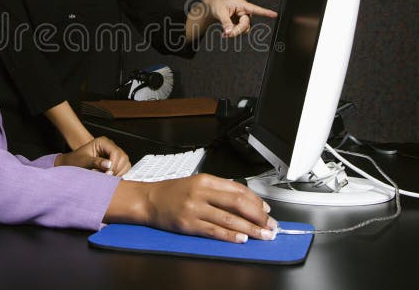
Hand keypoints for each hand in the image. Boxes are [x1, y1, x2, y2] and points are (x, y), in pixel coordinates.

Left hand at [55, 136, 131, 175]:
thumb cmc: (76, 160)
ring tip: (107, 177)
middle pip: (123, 157)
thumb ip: (96, 162)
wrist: (73, 163)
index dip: (113, 164)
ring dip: (119, 172)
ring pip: (125, 163)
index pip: (115, 152)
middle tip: (107, 177)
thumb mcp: (83, 161)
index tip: (107, 174)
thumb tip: (109, 164)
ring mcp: (114, 153)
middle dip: (117, 169)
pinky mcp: (116, 161)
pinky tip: (110, 177)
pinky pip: (124, 168)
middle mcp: (110, 146)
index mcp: (103, 142)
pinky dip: (120, 174)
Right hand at [108, 174, 277, 242]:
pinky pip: (214, 230)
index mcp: (205, 180)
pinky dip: (230, 235)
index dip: (256, 201)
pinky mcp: (188, 224)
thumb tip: (244, 199)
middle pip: (237, 203)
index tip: (267, 211)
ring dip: (250, 228)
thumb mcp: (196, 182)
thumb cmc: (172, 192)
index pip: (238, 189)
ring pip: (229, 218)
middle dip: (258, 216)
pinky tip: (241, 239)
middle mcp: (201, 192)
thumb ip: (218, 189)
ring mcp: (195, 208)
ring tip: (263, 235)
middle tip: (271, 225)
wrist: (148, 200)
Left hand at [203, 0, 276, 36]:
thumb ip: (226, 22)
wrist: (214, 6)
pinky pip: (240, 31)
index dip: (265, 12)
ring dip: (235, 33)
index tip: (275, 14)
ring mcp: (243, 18)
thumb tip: (229, 32)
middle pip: (246, 24)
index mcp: (241, 5)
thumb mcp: (220, 13)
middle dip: (237, 30)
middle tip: (227, 34)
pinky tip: (225, 34)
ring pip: (244, 29)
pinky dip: (233, 33)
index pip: (255, 9)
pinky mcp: (240, 23)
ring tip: (224, 34)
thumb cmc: (218, 5)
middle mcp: (244, 11)